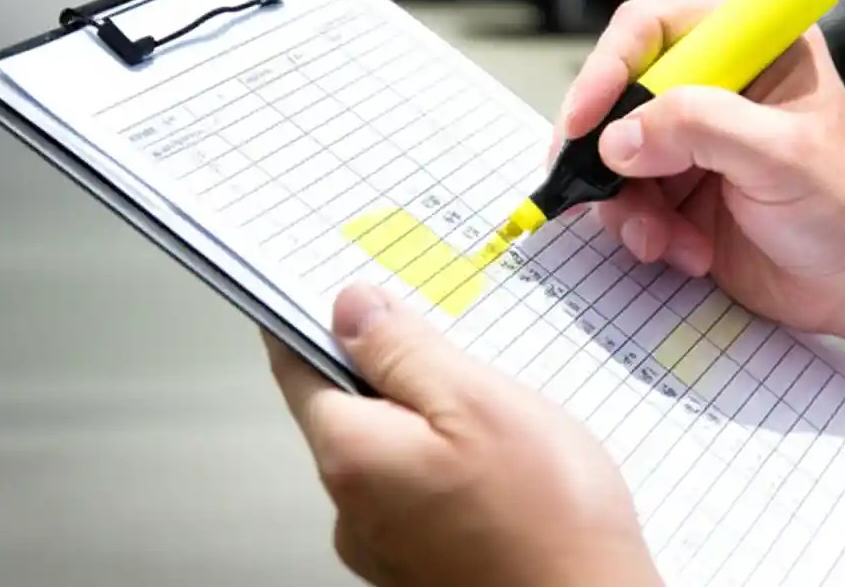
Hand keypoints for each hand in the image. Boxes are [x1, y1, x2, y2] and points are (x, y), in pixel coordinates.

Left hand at [266, 283, 662, 586]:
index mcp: (351, 457)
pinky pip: (420, 493)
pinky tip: (502, 468)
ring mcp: (387, 546)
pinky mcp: (425, 566)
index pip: (297, 367)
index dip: (315, 317)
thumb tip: (350, 307)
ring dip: (427, 422)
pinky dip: (449, 467)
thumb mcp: (475, 400)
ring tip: (495, 416)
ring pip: (391, 452)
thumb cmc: (547, 516)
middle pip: (348, 410)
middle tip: (456, 350)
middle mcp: (352, 509)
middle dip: (391, 371)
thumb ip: (403, 350)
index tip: (344, 286)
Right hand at [557, 0, 844, 336]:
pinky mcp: (676, 191)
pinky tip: (683, 252)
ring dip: (626, 203)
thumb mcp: (779, 154)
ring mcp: (690, 141)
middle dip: (606, 148)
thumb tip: (618, 138)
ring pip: (612, 155)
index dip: (609, 67)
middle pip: (617, 93)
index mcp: (749, 46)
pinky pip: (625, 201)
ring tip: (661, 239)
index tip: (585, 119)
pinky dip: (642, 230)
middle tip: (598, 187)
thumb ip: (699, 128)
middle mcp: (713, 85)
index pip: (653, 30)